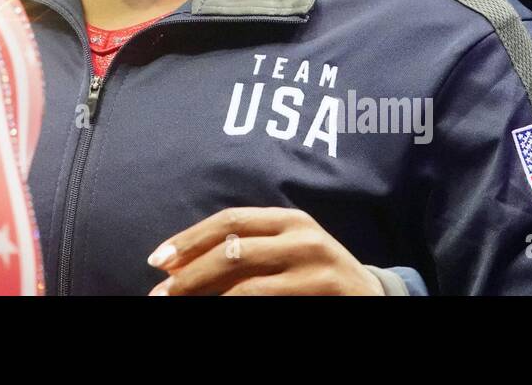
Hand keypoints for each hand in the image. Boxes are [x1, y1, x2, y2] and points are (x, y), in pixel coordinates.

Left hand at [146, 207, 383, 295]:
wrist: (373, 298)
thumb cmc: (314, 275)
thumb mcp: (284, 252)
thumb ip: (242, 252)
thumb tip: (177, 265)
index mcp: (288, 219)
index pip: (229, 220)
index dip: (190, 239)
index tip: (158, 260)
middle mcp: (303, 237)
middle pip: (232, 250)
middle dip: (190, 274)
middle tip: (161, 293)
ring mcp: (316, 268)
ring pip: (247, 285)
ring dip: (206, 297)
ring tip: (180, 306)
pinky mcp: (326, 295)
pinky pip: (267, 305)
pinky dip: (235, 311)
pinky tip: (218, 312)